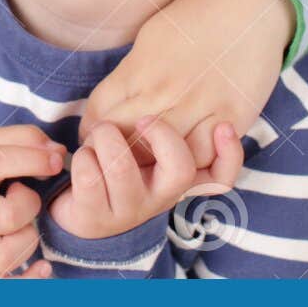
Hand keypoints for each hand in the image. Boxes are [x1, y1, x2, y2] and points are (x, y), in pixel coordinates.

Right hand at [0, 125, 63, 277]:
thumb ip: (24, 138)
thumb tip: (59, 154)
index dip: (34, 159)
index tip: (56, 160)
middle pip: (9, 216)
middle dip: (29, 203)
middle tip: (21, 194)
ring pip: (10, 254)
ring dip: (27, 236)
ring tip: (15, 223)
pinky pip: (6, 288)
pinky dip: (29, 281)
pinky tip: (43, 267)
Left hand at [48, 116, 244, 240]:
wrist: (78, 212)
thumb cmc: (115, 166)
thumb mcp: (143, 147)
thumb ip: (164, 125)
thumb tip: (186, 88)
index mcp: (176, 180)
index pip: (220, 178)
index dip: (230, 155)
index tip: (224, 126)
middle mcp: (159, 199)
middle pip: (180, 171)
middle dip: (159, 133)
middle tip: (143, 118)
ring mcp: (129, 211)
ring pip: (122, 166)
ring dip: (106, 137)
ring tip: (101, 133)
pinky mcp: (95, 218)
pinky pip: (89, 177)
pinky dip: (82, 157)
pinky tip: (84, 159)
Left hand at [81, 0, 291, 166]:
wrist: (247, 2)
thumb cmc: (195, 18)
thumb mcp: (149, 39)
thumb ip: (129, 76)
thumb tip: (107, 110)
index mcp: (139, 67)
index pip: (99, 113)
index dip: (93, 131)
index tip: (98, 138)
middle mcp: (165, 88)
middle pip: (125, 138)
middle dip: (117, 153)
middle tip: (120, 158)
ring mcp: (198, 103)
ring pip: (162, 154)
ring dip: (155, 163)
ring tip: (153, 163)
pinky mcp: (230, 115)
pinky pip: (203, 155)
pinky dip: (192, 162)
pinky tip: (188, 157)